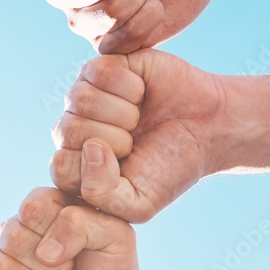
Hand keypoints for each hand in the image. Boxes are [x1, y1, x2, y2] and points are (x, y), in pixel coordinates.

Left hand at [50, 51, 227, 221]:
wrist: (208, 131)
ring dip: (124, 112)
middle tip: (135, 140)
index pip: (60, 168)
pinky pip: (100, 72)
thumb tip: (90, 147)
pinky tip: (141, 93)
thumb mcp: (139, 203)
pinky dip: (130, 85)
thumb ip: (102, 195)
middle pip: (69, 131)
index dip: (97, 169)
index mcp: (74, 164)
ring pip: (82, 99)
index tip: (126, 166)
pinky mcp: (102, 66)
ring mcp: (84, 95)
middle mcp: (72, 127)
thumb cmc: (170, 168)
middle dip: (114, 139)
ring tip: (138, 118)